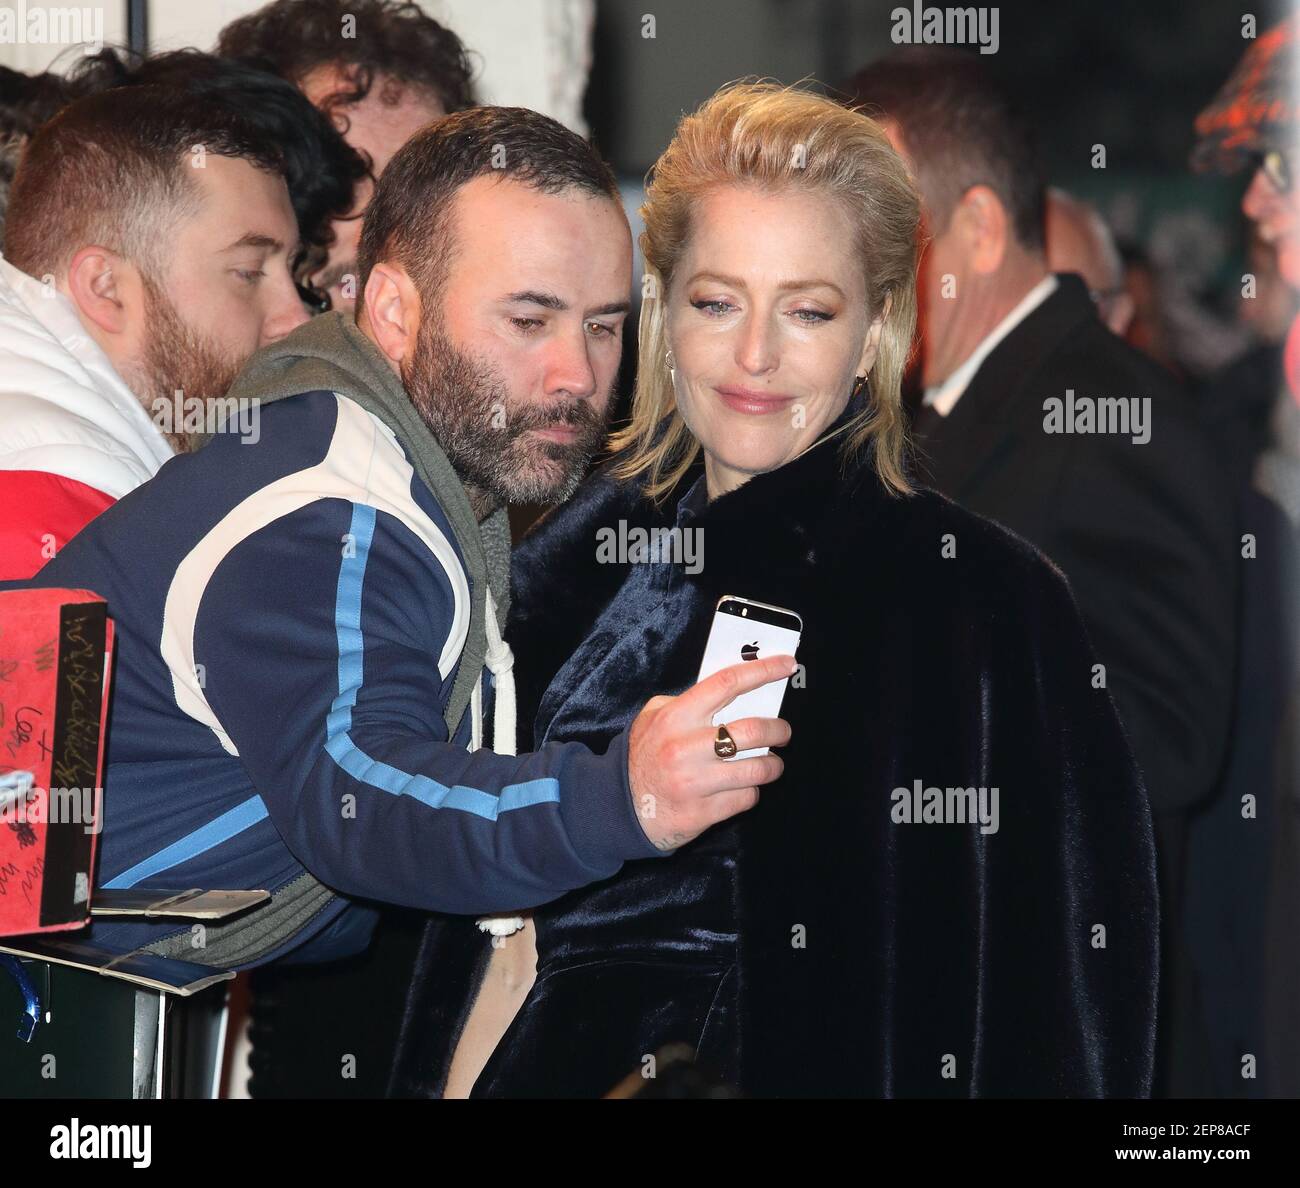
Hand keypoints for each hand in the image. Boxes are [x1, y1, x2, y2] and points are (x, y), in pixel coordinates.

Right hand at [627, 653, 794, 850]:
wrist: (619, 807)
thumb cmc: (642, 756)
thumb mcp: (652, 718)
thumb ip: (686, 701)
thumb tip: (732, 689)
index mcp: (676, 717)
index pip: (728, 683)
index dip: (763, 671)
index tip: (786, 666)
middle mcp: (686, 748)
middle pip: (753, 730)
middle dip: (779, 730)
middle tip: (783, 731)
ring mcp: (695, 783)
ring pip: (757, 769)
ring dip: (772, 765)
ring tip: (770, 762)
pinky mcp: (703, 813)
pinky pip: (746, 798)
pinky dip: (751, 791)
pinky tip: (743, 786)